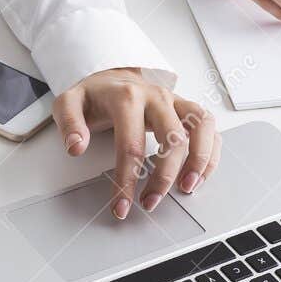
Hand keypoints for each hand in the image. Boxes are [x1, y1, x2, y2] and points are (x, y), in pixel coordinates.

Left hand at [52, 69, 220, 219]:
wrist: (111, 75)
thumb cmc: (94, 95)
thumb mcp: (69, 102)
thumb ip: (69, 123)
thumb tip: (76, 147)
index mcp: (127, 97)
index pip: (130, 145)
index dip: (127, 181)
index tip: (122, 206)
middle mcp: (156, 96)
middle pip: (172, 138)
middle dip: (164, 177)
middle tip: (150, 203)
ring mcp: (175, 101)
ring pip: (201, 126)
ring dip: (200, 160)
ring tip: (188, 187)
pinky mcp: (185, 108)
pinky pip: (209, 126)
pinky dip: (211, 150)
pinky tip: (201, 174)